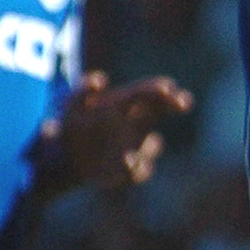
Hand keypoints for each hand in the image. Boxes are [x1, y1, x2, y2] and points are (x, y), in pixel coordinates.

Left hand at [44, 72, 192, 188]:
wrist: (66, 159)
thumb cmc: (71, 127)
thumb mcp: (70, 106)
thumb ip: (81, 90)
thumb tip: (100, 79)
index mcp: (123, 105)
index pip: (147, 93)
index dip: (159, 89)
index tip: (169, 88)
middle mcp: (135, 124)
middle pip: (160, 111)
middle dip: (174, 104)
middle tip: (183, 102)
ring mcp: (136, 147)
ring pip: (153, 144)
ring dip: (149, 145)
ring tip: (139, 140)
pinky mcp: (131, 170)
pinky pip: (142, 170)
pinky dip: (137, 168)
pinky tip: (127, 163)